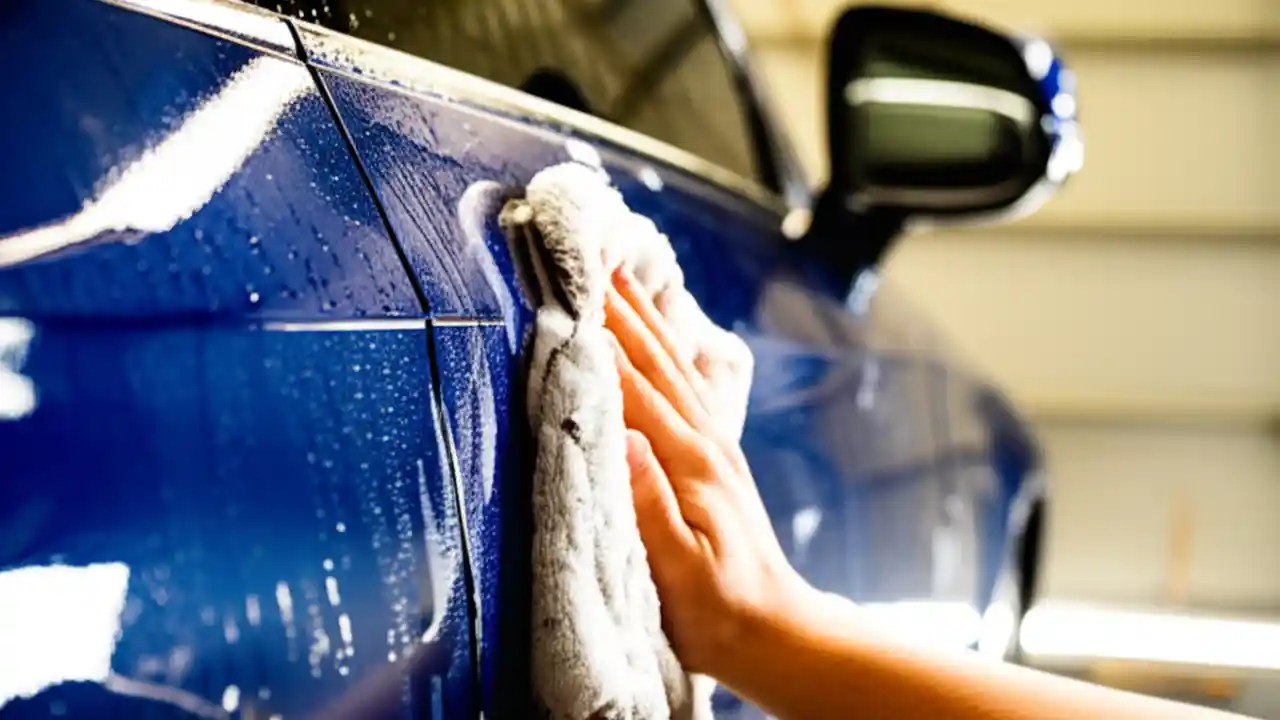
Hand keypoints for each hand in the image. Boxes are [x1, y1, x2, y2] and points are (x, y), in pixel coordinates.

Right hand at [605, 268, 810, 677]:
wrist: (776, 632)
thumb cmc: (717, 613)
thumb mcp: (677, 573)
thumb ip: (649, 506)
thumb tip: (622, 438)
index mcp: (692, 466)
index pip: (637, 390)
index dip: (603, 340)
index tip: (572, 292)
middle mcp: (707, 444)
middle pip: (659, 363)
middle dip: (623, 309)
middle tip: (591, 257)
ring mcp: (716, 448)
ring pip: (677, 367)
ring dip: (648, 319)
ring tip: (623, 277)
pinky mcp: (717, 459)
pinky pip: (690, 387)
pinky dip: (671, 350)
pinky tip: (664, 335)